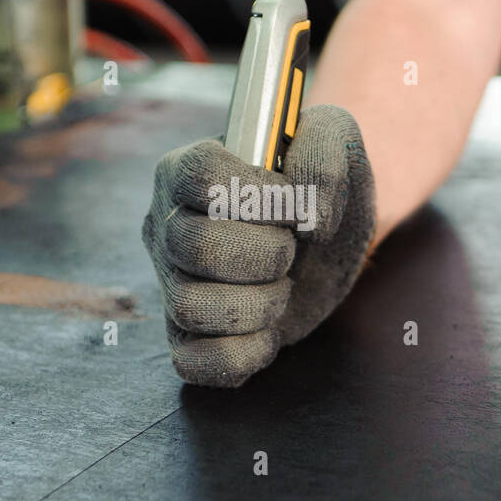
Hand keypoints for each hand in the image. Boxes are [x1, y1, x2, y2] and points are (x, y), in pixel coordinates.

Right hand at [141, 105, 375, 386]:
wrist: (327, 235)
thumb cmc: (317, 182)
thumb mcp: (334, 139)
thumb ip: (324, 154)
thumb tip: (310, 219)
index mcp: (185, 169)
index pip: (199, 176)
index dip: (256, 195)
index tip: (291, 205)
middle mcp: (166, 226)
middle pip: (195, 246)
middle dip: (266, 254)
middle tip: (290, 250)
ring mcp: (171, 284)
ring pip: (191, 308)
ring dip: (258, 306)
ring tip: (281, 288)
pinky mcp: (188, 335)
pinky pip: (193, 361)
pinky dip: (243, 355)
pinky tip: (270, 333)